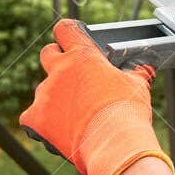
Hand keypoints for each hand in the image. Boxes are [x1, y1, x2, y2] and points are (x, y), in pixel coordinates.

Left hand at [19, 20, 172, 174]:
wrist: (115, 145)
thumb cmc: (127, 113)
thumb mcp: (137, 86)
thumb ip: (134, 73)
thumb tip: (143, 69)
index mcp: (83, 56)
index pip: (65, 30)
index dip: (67, 33)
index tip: (71, 39)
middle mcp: (59, 70)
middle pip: (47, 54)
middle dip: (56, 61)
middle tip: (71, 76)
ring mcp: (45, 94)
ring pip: (43, 91)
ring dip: (55, 99)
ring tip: (75, 117)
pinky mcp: (35, 118)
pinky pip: (31, 118)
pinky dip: (42, 123)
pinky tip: (58, 131)